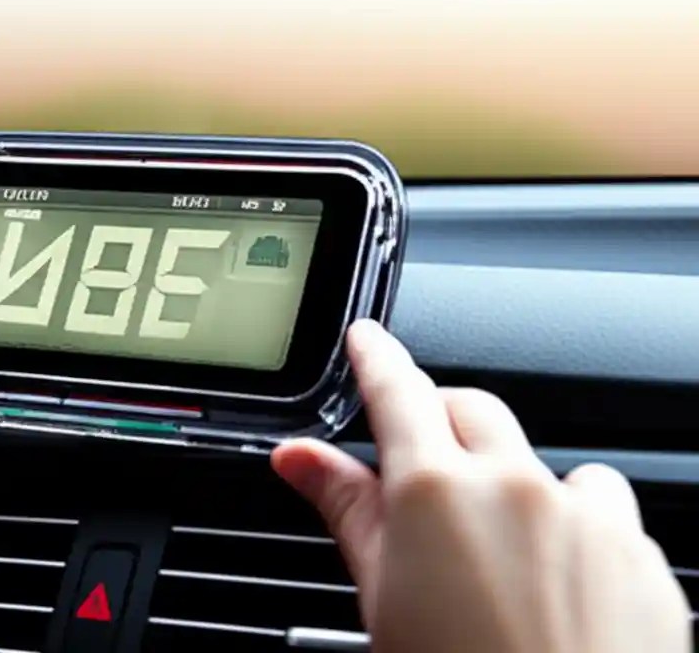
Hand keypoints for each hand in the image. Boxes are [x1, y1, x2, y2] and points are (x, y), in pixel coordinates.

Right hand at [273, 320, 690, 652]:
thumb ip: (345, 508)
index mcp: (436, 492)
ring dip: (517, 484)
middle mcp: (516, 485)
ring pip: (544, 462)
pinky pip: (604, 512)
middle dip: (442, 422)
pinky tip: (554, 588)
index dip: (376, 358)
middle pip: (471, 409)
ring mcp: (586, 516)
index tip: (368, 340)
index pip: (397, 392)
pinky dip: (575, 533)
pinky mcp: (639, 552)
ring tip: (501, 554)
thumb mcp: (379, 598)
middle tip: (421, 471)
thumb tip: (298, 458)